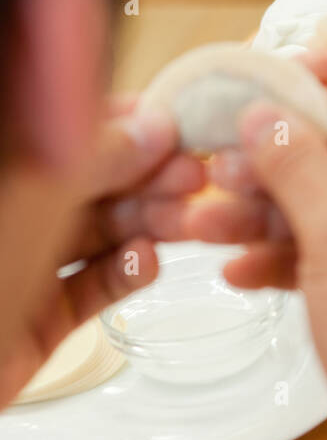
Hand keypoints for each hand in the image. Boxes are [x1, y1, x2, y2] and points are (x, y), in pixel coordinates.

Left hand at [0, 95, 206, 408]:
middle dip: (147, 175)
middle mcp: (8, 212)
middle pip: (90, 178)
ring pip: (96, 231)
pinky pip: (90, 286)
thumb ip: (88, 164)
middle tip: (195, 179)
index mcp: (6, 170)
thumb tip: (147, 125)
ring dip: (147, 224)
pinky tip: (145, 264)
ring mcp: (17, 265)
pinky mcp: (34, 318)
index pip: (65, 126)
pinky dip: (125, 274)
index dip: (124, 120)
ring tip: (186, 223)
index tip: (174, 124)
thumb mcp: (26, 212)